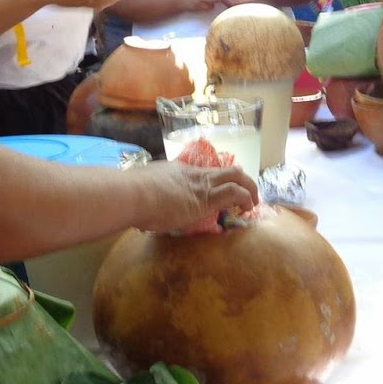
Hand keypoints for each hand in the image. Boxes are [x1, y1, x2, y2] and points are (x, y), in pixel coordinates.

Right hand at [136, 161, 258, 233]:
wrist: (133, 194)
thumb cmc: (130, 197)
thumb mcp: (142, 193)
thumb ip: (148, 200)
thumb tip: (143, 214)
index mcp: (176, 172)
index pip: (201, 174)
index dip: (212, 182)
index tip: (215, 193)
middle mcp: (193, 174)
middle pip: (225, 169)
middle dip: (240, 179)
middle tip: (245, 193)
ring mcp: (202, 184)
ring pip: (236, 176)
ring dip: (249, 188)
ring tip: (252, 203)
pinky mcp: (208, 198)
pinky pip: (236, 193)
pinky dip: (246, 199)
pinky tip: (247, 209)